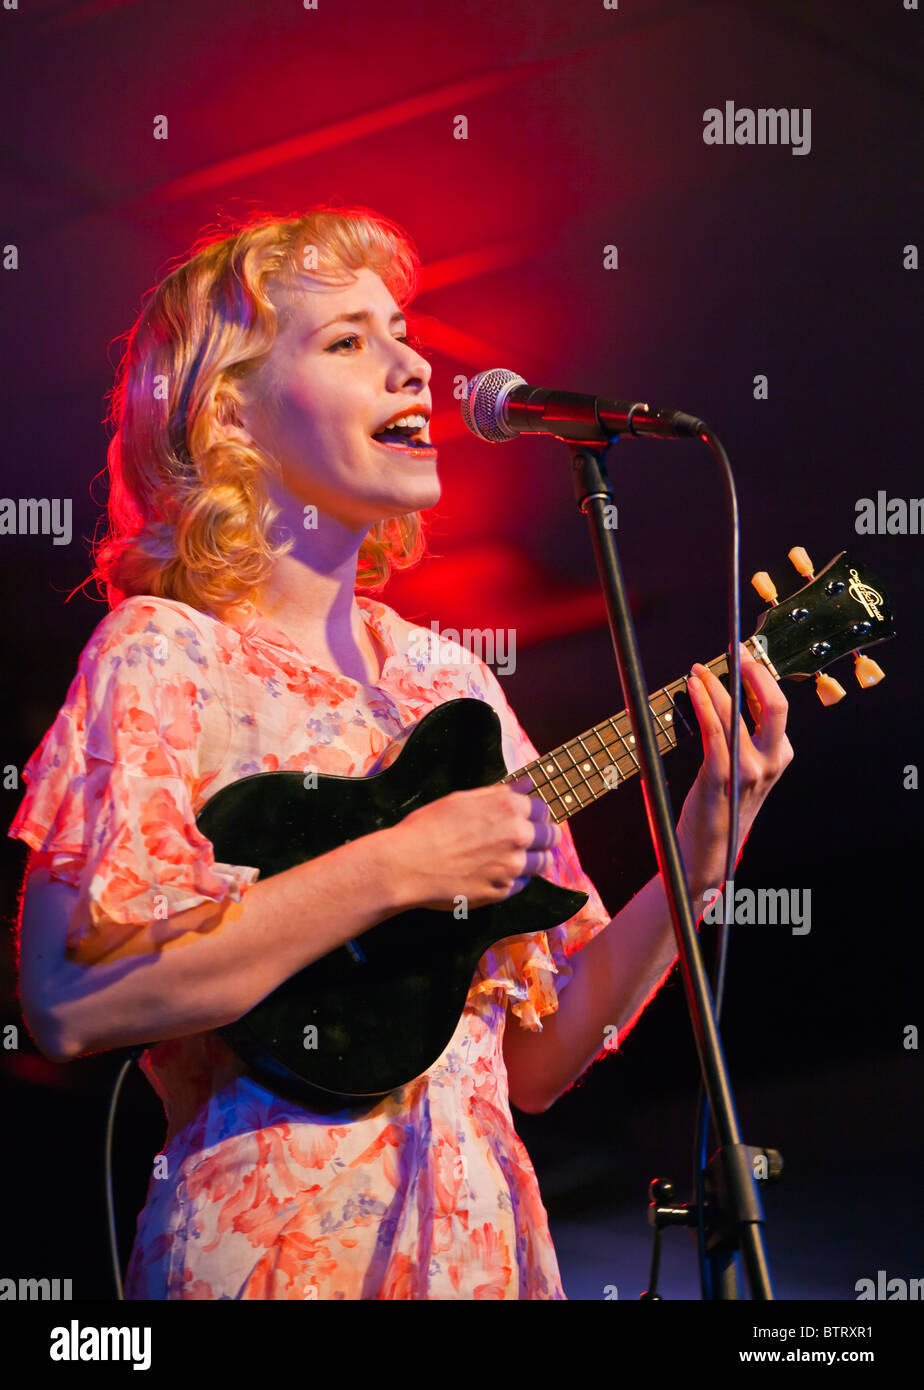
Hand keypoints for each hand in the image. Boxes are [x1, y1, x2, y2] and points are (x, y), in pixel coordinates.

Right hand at [384, 782, 562, 911]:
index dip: (536, 814)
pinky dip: (512, 879)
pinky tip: (492, 873)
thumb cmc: (428, 826)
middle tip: (525, 839)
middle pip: (551, 837)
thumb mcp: (462, 799)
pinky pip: (521, 885)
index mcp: (508, 808)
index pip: (543, 810)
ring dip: (532, 859)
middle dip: (543, 837)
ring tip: (509, 858)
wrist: (406, 865)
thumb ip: (499, 793)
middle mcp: (517, 837)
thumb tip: (526, 784)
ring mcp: (512, 867)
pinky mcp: (502, 892)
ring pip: (542, 863)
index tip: (529, 819)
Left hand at [677, 643, 793, 898]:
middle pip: (776, 705)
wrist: (706, 857)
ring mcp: (749, 772)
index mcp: (779, 758)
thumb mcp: (738, 773)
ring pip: (736, 714)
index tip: (744, 657)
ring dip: (715, 686)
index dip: (762, 678)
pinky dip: (705, 704)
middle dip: (755, 673)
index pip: (778, 708)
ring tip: (697, 670)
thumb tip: (720, 701)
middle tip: (736, 651)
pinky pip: (714, 732)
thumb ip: (737, 742)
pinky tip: (694, 689)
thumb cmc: (716, 811)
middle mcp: (771, 763)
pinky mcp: (720, 778)